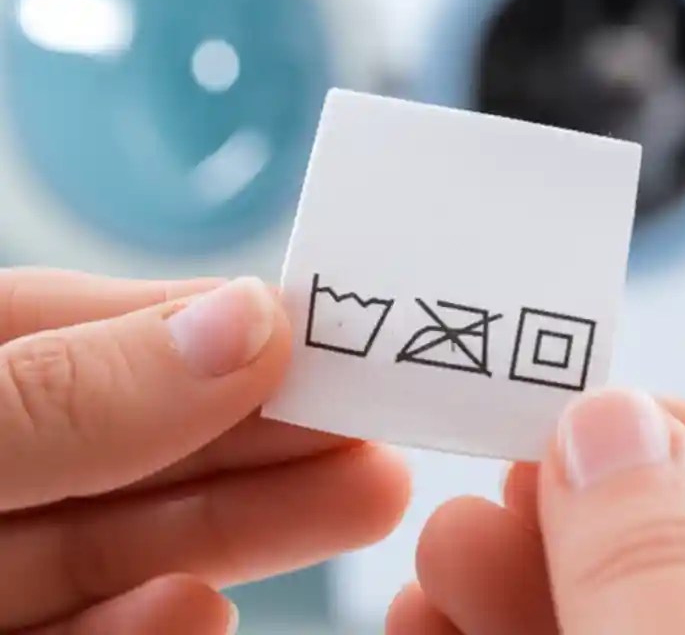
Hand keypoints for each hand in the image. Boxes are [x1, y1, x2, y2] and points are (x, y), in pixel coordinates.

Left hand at [0, 269, 410, 633]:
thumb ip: (68, 394)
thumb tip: (240, 323)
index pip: (67, 323)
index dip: (198, 323)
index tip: (316, 329)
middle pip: (117, 440)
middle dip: (259, 432)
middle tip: (374, 424)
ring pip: (113, 546)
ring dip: (246, 527)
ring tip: (364, 500)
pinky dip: (149, 628)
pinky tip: (207, 607)